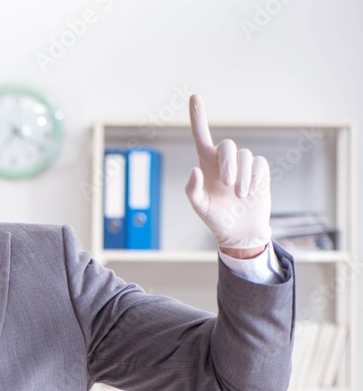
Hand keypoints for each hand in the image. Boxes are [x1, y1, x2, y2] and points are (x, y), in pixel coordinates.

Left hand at [185, 94, 270, 255]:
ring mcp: (243, 165)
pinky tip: (251, 192)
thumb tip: (194, 170)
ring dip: (242, 178)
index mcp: (206, 164)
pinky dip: (255, 179)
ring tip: (239, 196)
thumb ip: (192, 190)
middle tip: (228, 184)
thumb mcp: (199, 207)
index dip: (198, 116)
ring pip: (245, 157)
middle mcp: (224, 160)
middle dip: (229, 163)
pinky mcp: (260, 171)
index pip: (201, 135)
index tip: (194, 97)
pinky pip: (259, 165)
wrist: (239, 231)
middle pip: (229, 145)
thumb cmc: (216, 218)